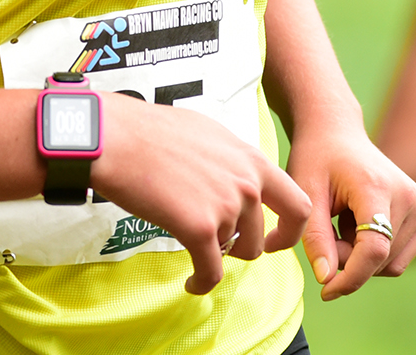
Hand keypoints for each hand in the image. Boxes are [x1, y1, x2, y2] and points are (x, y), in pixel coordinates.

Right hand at [91, 94, 311, 295]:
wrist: (117, 138)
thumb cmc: (151, 131)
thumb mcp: (208, 134)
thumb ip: (230, 160)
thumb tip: (232, 177)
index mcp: (251, 160)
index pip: (297, 203)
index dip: (291, 230)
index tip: (275, 239)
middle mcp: (246, 184)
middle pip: (264, 237)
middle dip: (245, 247)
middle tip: (224, 247)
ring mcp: (226, 207)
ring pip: (236, 253)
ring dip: (217, 255)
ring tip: (195, 248)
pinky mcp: (200, 229)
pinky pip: (211, 272)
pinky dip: (202, 283)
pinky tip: (191, 283)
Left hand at [287, 125, 415, 299]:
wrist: (337, 134)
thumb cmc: (316, 161)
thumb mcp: (305, 196)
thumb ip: (315, 239)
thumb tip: (328, 281)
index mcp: (377, 187)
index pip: (374, 248)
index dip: (351, 277)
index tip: (326, 290)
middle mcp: (409, 197)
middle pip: (380, 260)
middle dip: (348, 261)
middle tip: (326, 231)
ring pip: (391, 265)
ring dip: (360, 258)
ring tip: (342, 223)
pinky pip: (398, 259)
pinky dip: (375, 253)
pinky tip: (358, 224)